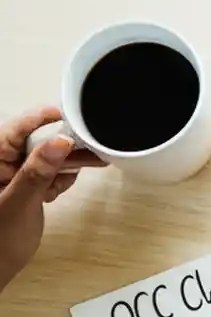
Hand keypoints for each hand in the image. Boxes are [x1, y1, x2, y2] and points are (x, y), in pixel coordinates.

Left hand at [0, 107, 102, 290]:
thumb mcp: (17, 203)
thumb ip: (37, 171)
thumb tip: (60, 142)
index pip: (15, 130)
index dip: (40, 118)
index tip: (67, 113)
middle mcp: (2, 164)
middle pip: (36, 142)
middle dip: (63, 143)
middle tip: (93, 143)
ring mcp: (13, 176)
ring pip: (46, 158)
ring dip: (68, 161)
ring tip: (95, 161)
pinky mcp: (25, 187)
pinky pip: (48, 173)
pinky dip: (60, 178)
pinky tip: (61, 188)